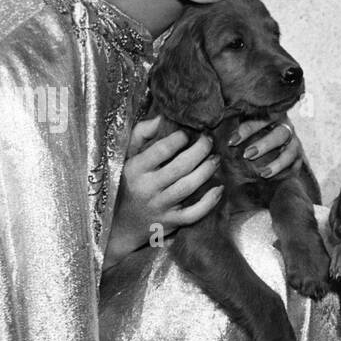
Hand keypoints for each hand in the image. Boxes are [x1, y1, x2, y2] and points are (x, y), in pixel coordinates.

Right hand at [103, 115, 221, 272]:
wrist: (121, 224)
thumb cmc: (128, 183)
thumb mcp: (127, 156)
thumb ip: (141, 133)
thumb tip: (162, 117)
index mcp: (135, 169)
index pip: (160, 151)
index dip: (178, 138)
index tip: (187, 132)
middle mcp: (147, 188)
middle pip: (179, 167)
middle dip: (199, 151)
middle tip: (209, 140)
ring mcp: (160, 206)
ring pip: (188, 187)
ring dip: (206, 171)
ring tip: (216, 159)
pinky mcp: (171, 222)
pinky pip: (193, 213)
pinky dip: (209, 202)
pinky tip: (219, 189)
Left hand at [228, 114, 302, 178]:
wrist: (277, 136)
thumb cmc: (255, 128)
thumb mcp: (246, 121)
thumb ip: (233, 121)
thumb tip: (212, 125)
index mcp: (273, 114)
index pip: (261, 119)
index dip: (246, 130)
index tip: (231, 141)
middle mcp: (286, 127)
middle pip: (280, 134)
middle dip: (264, 145)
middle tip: (248, 155)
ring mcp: (294, 143)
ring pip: (290, 152)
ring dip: (277, 164)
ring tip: (263, 174)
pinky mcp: (298, 158)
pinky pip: (294, 166)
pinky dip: (285, 173)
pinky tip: (272, 179)